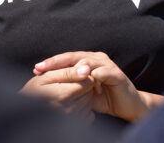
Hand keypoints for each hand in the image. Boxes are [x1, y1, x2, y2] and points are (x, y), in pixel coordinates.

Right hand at [19, 61, 96, 121]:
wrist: (24, 111)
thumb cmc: (34, 91)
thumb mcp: (46, 77)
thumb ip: (67, 72)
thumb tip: (86, 68)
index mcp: (63, 94)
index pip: (88, 81)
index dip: (83, 75)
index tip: (75, 75)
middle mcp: (69, 109)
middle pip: (89, 92)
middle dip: (82, 86)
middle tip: (69, 85)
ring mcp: (71, 119)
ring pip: (89, 103)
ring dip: (82, 97)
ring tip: (68, 95)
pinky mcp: (73, 125)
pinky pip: (88, 116)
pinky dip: (83, 110)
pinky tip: (71, 105)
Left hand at [33, 51, 163, 121]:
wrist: (127, 106)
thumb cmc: (103, 98)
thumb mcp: (82, 92)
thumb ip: (69, 86)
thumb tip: (47, 88)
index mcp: (87, 61)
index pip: (66, 59)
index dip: (51, 63)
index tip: (36, 69)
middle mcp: (96, 59)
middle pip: (73, 56)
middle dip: (56, 62)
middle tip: (42, 67)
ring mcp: (107, 65)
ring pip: (88, 61)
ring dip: (75, 66)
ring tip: (62, 71)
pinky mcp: (116, 74)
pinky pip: (104, 72)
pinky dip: (95, 74)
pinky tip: (86, 77)